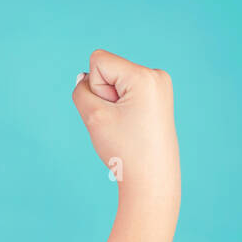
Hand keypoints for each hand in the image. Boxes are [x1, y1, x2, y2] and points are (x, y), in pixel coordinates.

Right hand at [72, 49, 180, 199]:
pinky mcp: (158, 98)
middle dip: (105, 96)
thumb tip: (85, 77)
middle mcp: (157, 76)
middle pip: (108, 70)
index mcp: (145, 76)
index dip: (94, 87)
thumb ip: (81, 91)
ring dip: (112, 104)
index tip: (111, 112)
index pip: (99, 61)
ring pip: (116, 83)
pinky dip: (122, 108)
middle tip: (120, 123)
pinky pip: (127, 92)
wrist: (151, 180)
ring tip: (127, 127)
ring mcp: (160, 87)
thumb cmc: (125, 150)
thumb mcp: (94, 116)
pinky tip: (132, 127)